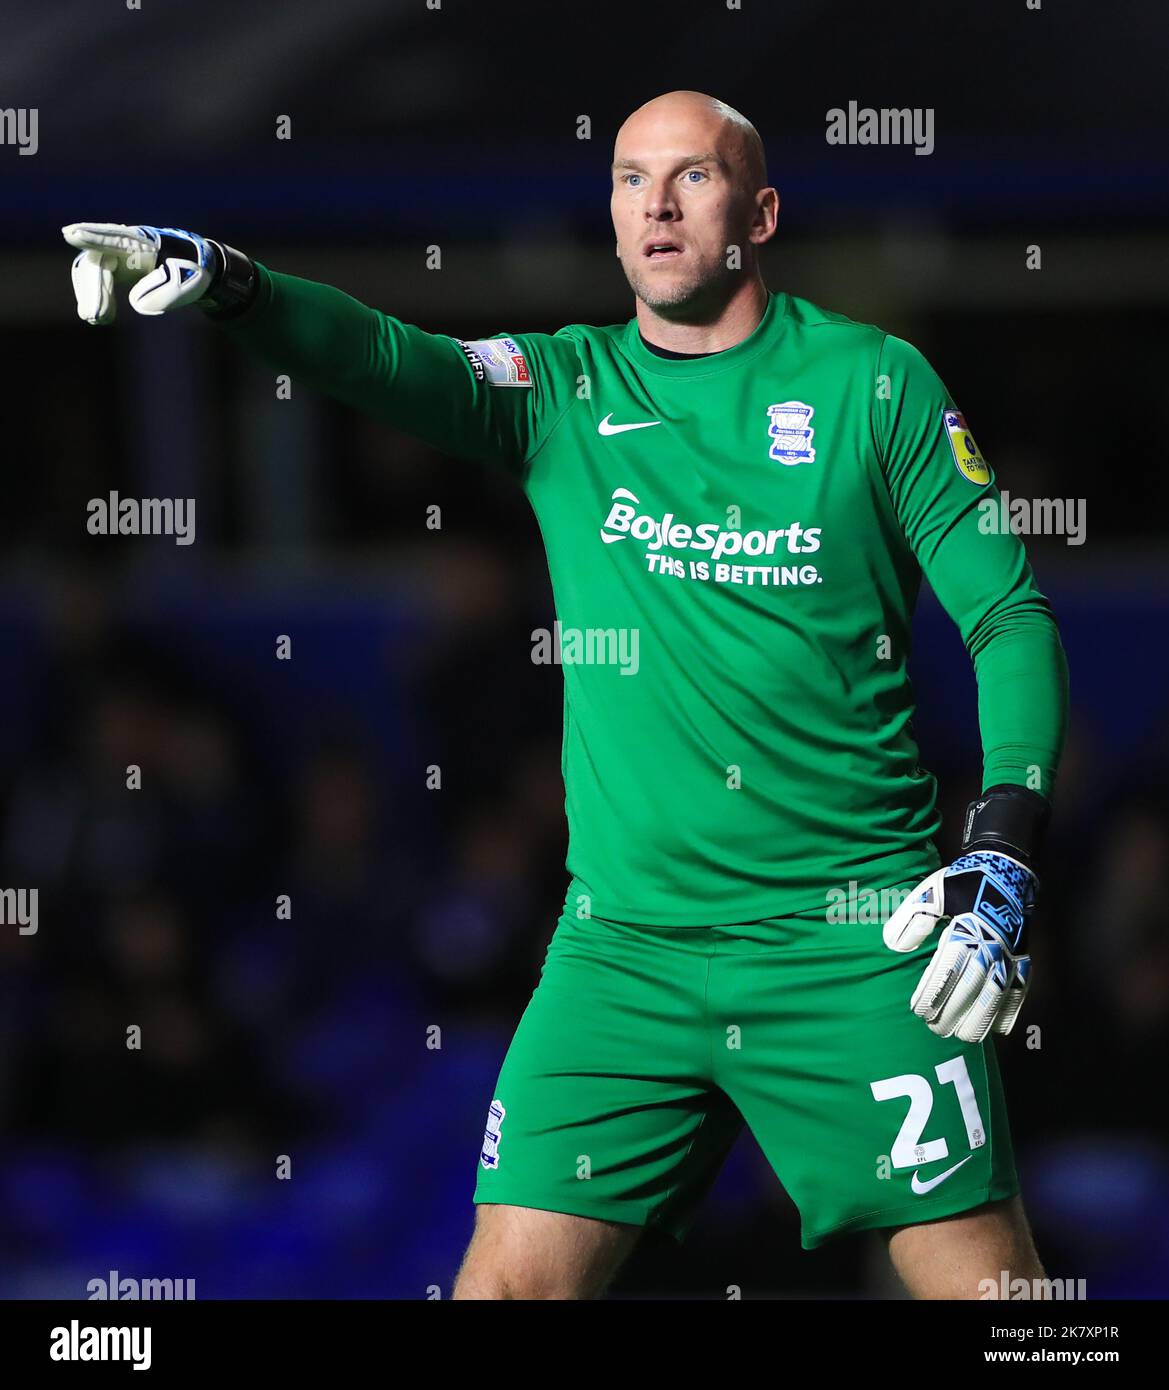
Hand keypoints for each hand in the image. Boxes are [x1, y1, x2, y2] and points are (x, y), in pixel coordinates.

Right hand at [62, 222, 219, 324]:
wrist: (191, 266)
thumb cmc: (189, 270)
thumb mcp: (184, 282)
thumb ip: (164, 293)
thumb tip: (135, 302)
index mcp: (142, 242)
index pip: (114, 238)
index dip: (93, 238)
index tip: (71, 234)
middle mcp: (122, 243)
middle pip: (97, 261)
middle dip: (93, 288)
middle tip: (93, 317)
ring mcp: (115, 254)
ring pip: (91, 271)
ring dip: (90, 295)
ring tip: (96, 319)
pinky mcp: (112, 266)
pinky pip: (94, 279)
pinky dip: (93, 297)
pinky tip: (99, 317)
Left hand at [883, 849, 1036, 1043]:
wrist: (1006, 870)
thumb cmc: (963, 883)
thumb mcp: (932, 892)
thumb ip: (913, 918)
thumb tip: (894, 946)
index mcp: (965, 931)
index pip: (946, 972)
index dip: (933, 994)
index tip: (918, 1010)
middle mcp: (990, 947)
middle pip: (970, 989)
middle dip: (952, 1013)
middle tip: (934, 1028)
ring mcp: (1009, 956)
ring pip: (995, 996)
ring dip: (979, 1019)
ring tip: (962, 1035)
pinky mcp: (1023, 959)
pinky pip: (1020, 991)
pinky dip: (1010, 1011)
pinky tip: (997, 1029)